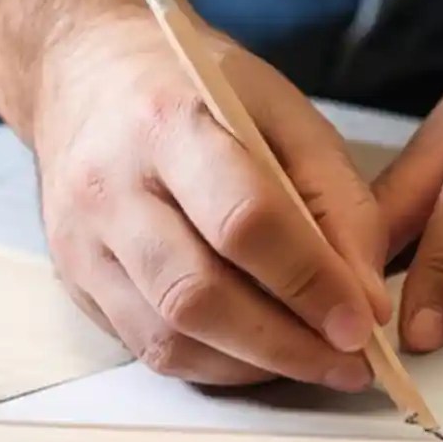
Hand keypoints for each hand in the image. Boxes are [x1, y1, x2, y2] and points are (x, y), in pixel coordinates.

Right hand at [32, 13, 390, 390]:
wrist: (88, 75)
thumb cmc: (200, 91)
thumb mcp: (287, 118)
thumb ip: (339, 205)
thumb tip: (366, 304)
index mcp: (169, 125)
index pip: (244, 222)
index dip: (310, 283)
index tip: (361, 323)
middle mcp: (110, 188)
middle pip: (198, 295)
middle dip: (286, 345)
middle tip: (348, 364)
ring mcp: (82, 243)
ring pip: (170, 337)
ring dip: (254, 367)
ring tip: (312, 361)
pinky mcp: (76, 283)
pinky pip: (150, 350)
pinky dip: (217, 366)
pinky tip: (260, 355)